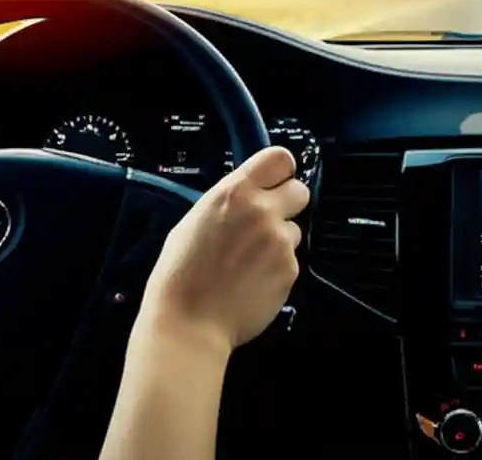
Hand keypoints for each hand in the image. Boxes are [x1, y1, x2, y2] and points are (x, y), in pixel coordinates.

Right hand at [138, 146, 310, 354]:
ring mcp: (280, 241)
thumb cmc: (181, 275)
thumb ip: (230, 202)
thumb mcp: (195, 221)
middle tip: (268, 220)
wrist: (189, 323)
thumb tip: (250, 194)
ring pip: (296, 228)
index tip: (276, 180)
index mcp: (234, 193)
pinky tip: (253, 280)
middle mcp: (262, 211)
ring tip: (249, 261)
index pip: (279, 158)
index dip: (281, 170)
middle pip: (300, 190)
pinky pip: (292, 259)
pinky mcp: (290, 268)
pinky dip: (277, 267)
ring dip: (280, 240)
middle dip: (288, 203)